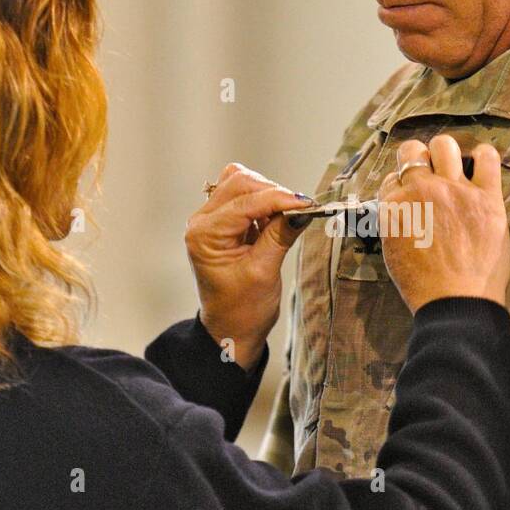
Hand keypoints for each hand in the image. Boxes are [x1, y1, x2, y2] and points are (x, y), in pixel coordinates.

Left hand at [185, 163, 311, 369]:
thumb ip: (280, 235)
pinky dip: (264, 202)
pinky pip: (244, 197)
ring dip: (268, 194)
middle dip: (272, 192)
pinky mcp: (224, 222)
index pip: (244, 202)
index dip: (278, 199)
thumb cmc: (242, 308)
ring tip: (286, 217)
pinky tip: (276, 220)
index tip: (306, 204)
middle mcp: (202, 222)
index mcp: (205, 235)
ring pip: (241, 184)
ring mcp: (211, 220)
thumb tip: (301, 208)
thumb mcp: (264, 272)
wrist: (232, 327)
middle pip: (239, 182)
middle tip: (298, 210)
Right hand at [379, 135, 509, 313]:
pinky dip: (483, 156)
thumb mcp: (392, 251)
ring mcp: (455, 190)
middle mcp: (421, 190)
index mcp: (395, 205)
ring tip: (453, 167)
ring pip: (445, 146)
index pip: (393, 177)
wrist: (455, 301)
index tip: (409, 193)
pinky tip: (481, 164)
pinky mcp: (486, 197)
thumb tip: (401, 208)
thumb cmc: (422, 285)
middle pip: (414, 151)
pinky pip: (487, 158)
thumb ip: (395, 222)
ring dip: (446, 153)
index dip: (401, 183)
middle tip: (429, 175)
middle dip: (419, 159)